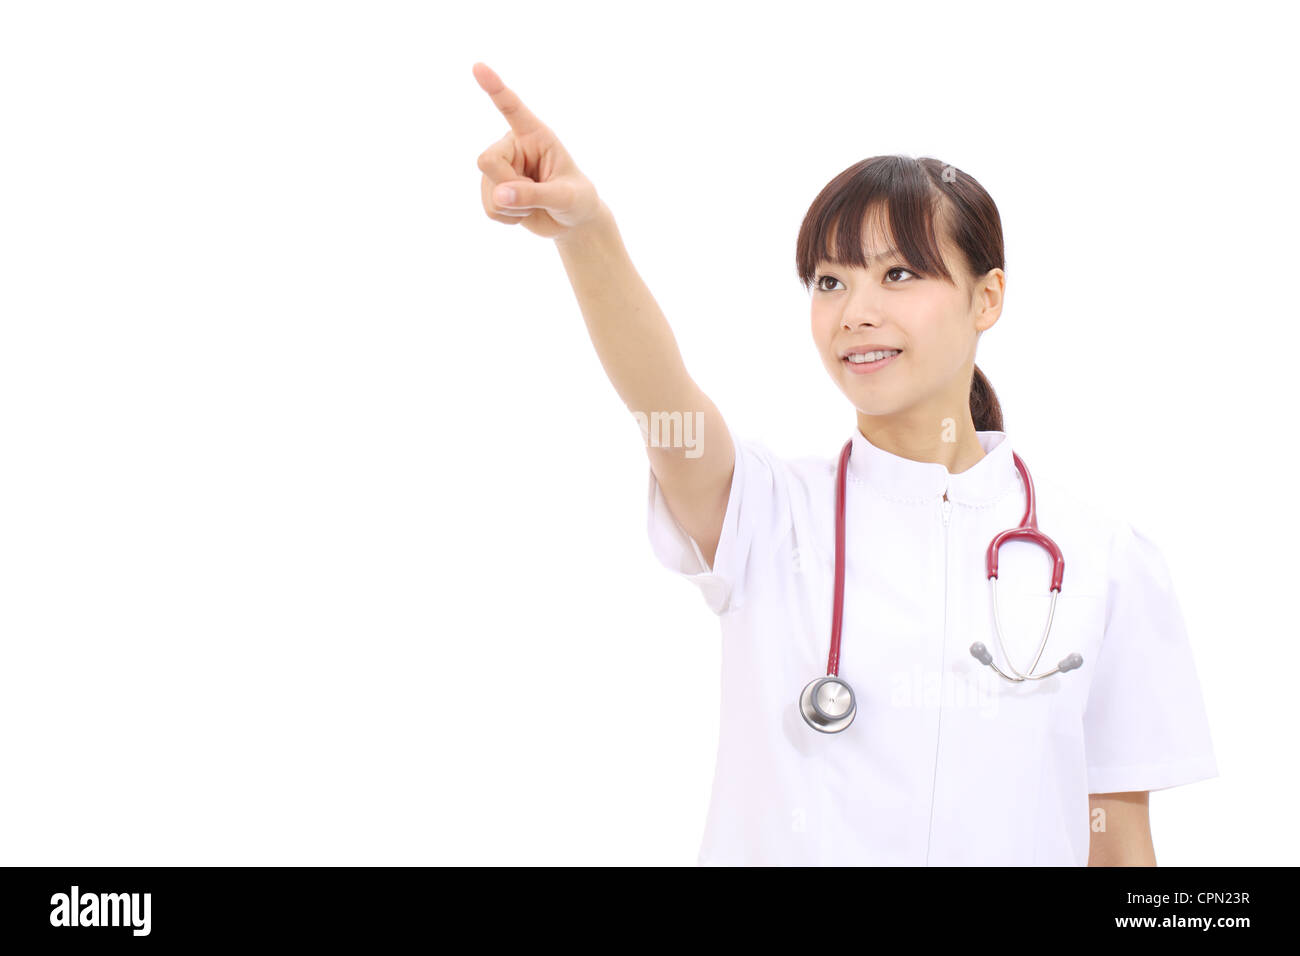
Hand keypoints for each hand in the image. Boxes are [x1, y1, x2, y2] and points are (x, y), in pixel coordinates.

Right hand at [473, 63, 601, 239]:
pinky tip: (523, 212)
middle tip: (535, 195)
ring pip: (488, 190)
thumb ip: (535, 194)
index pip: (512, 108)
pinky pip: (490, 208)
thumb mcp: (565, 197)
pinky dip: (508, 218)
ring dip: (513, 207)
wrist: (572, 222)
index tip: (478, 67)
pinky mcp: (494, 190)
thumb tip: (499, 196)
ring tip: (535, 203)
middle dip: (508, 185)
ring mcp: (502, 169)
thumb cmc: (577, 200)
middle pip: (487, 161)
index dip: (495, 88)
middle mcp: (514, 147)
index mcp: (535, 135)